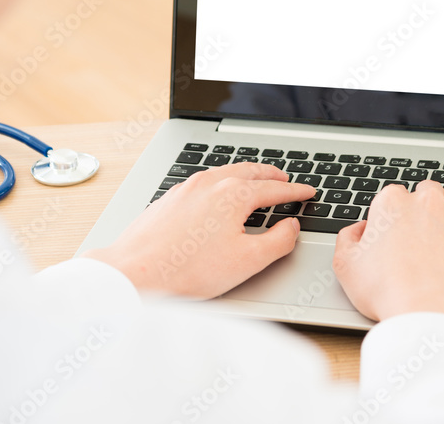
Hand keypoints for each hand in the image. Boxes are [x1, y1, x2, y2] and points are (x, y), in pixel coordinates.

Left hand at [83, 163, 314, 298]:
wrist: (134, 272)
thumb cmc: (188, 270)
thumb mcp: (247, 261)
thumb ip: (278, 241)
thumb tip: (291, 227)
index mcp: (233, 194)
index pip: (274, 189)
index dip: (296, 192)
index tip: (308, 192)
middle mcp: (210, 183)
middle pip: (249, 171)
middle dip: (271, 175)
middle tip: (285, 180)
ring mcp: (186, 188)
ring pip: (225, 172)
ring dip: (246, 175)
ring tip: (257, 182)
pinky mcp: (169, 198)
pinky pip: (205, 181)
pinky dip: (223, 181)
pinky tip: (220, 194)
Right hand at [333, 181, 443, 322]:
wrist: (429, 313)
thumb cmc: (386, 291)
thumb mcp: (345, 266)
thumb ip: (347, 239)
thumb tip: (359, 230)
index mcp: (391, 203)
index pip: (391, 195)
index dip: (389, 213)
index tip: (390, 231)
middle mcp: (425, 202)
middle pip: (425, 190)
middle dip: (421, 205)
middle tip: (417, 229)